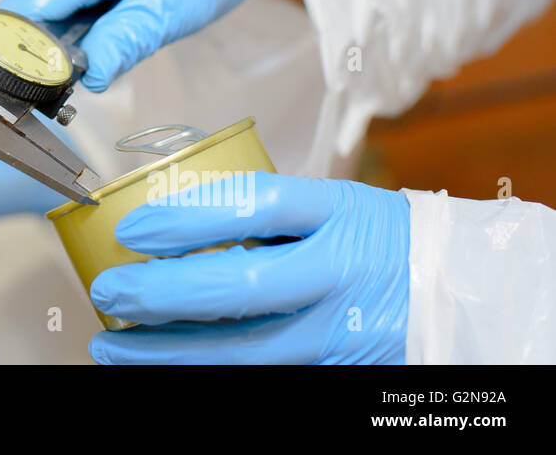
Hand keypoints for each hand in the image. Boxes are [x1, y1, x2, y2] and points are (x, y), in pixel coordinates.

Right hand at [0, 0, 291, 90]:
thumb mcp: (177, 4)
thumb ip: (123, 41)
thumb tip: (82, 79)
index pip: (21, 10)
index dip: (17, 55)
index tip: (32, 93)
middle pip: (36, 5)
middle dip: (58, 45)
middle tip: (106, 64)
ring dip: (79, 22)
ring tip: (133, 15)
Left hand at [88, 172, 408, 363]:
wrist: (468, 294)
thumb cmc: (384, 241)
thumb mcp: (336, 205)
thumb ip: (269, 213)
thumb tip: (175, 216)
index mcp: (338, 212)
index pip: (255, 206)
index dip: (186, 217)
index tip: (132, 227)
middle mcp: (339, 273)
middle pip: (239, 285)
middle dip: (161, 292)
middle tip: (108, 290)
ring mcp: (341, 330)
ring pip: (243, 350)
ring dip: (166, 351)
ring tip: (113, 344)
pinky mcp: (337, 369)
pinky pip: (260, 373)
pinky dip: (205, 370)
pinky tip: (163, 364)